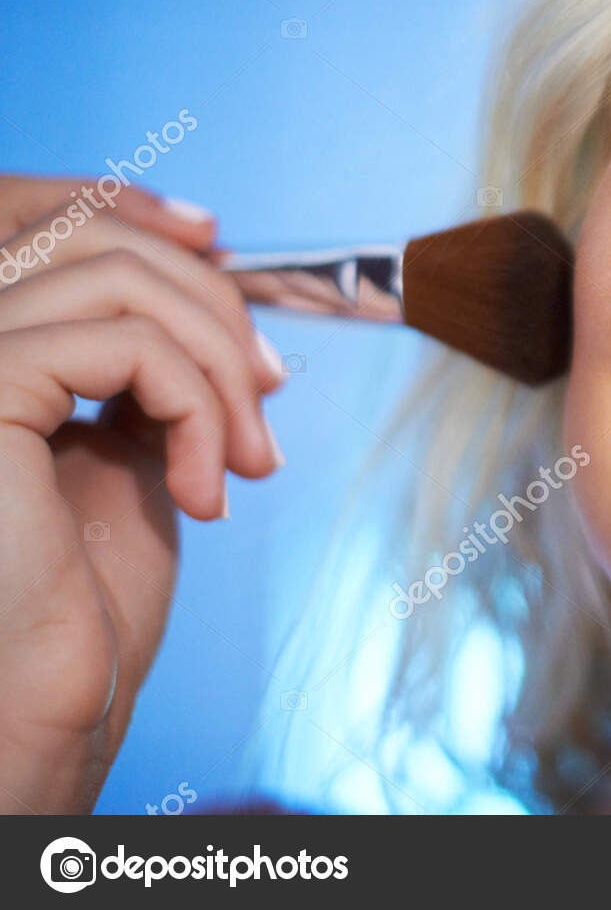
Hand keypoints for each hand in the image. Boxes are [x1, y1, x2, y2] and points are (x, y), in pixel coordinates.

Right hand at [0, 176, 282, 812]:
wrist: (48, 702)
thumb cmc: (85, 601)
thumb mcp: (127, 447)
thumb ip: (143, 362)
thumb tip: (209, 279)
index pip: (39, 219)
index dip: (130, 206)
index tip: (222, 241)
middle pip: (97, 242)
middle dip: (214, 307)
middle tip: (271, 401)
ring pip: (121, 280)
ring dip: (219, 366)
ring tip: (249, 461)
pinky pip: (124, 344)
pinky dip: (199, 406)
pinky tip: (206, 490)